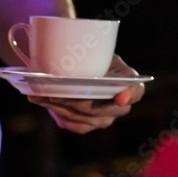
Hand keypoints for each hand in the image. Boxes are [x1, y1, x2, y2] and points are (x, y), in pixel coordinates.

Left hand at [26, 54, 145, 133]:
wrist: (80, 70)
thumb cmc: (93, 58)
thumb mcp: (97, 51)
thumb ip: (94, 56)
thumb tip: (74, 61)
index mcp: (128, 82)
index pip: (136, 91)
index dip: (130, 95)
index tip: (120, 98)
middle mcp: (120, 106)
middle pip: (102, 110)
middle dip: (79, 101)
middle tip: (60, 92)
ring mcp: (104, 119)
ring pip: (84, 117)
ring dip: (62, 106)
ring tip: (44, 94)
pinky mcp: (85, 126)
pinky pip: (72, 123)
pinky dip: (56, 111)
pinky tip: (41, 100)